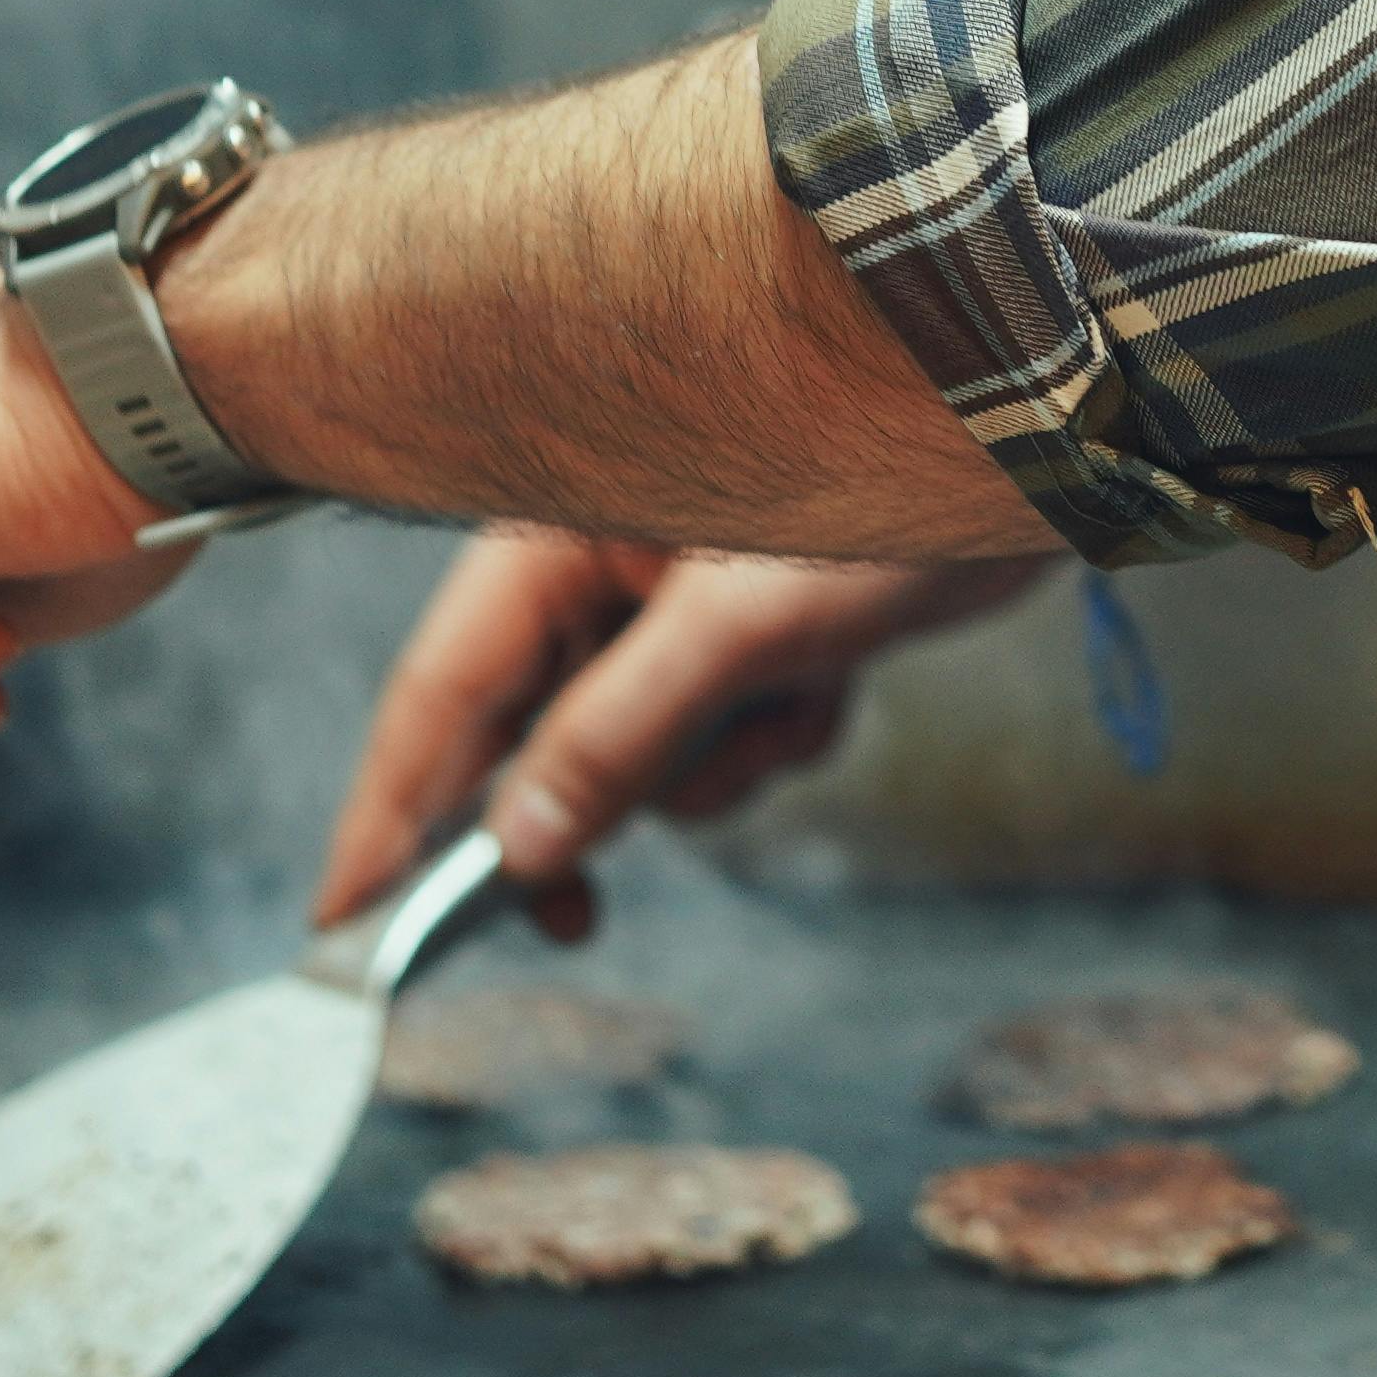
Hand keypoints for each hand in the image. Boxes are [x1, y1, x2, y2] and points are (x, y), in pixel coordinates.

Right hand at [312, 530, 1048, 939]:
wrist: (1035, 452)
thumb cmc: (886, 502)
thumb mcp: (739, 629)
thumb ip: (617, 735)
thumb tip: (517, 849)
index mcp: (554, 537)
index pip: (437, 694)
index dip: (385, 813)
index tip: (341, 925)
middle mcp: (597, 571)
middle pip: (525, 737)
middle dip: (579, 814)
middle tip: (576, 921)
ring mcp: (671, 606)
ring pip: (633, 758)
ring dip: (710, 766)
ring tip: (789, 700)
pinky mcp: (746, 634)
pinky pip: (718, 742)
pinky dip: (770, 740)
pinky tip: (827, 684)